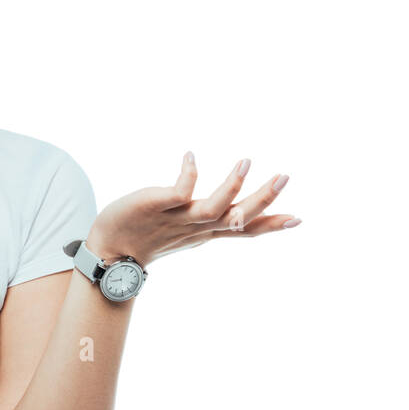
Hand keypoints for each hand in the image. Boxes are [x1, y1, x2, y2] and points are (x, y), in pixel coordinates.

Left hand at [85, 152, 300, 265]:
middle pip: (237, 218)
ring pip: (212, 208)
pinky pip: (177, 193)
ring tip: (246, 161)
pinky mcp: (156, 207)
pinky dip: (188, 177)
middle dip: (262, 199)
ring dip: (230, 187)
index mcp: (206, 232)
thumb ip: (213, 218)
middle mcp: (196, 227)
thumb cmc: (148, 236)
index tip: (299, 219)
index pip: (244, 231)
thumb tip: (237, 212)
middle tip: (285, 176)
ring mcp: (176, 219)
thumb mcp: (187, 229)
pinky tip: (191, 158)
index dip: (270, 225)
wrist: (109, 251)